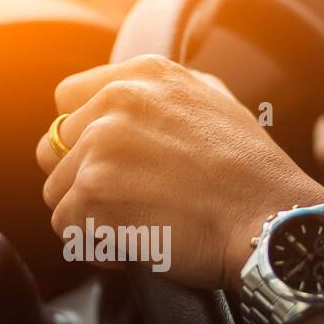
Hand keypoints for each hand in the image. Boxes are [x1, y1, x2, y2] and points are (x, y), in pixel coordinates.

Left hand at [36, 54, 323, 290]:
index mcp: (142, 77)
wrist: (269, 220)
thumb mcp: (214, 101)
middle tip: (127, 202)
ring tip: (136, 225)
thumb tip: (126, 94)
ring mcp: (101, 148)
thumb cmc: (251, 173)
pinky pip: (67, 228)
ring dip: (89, 217)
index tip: (110, 162)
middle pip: (54, 150)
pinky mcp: (93, 194)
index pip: (67, 100)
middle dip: (84, 180)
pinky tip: (135, 245)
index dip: (83, 136)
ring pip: (57, 192)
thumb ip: (162, 93)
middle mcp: (116, 104)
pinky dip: (96, 246)